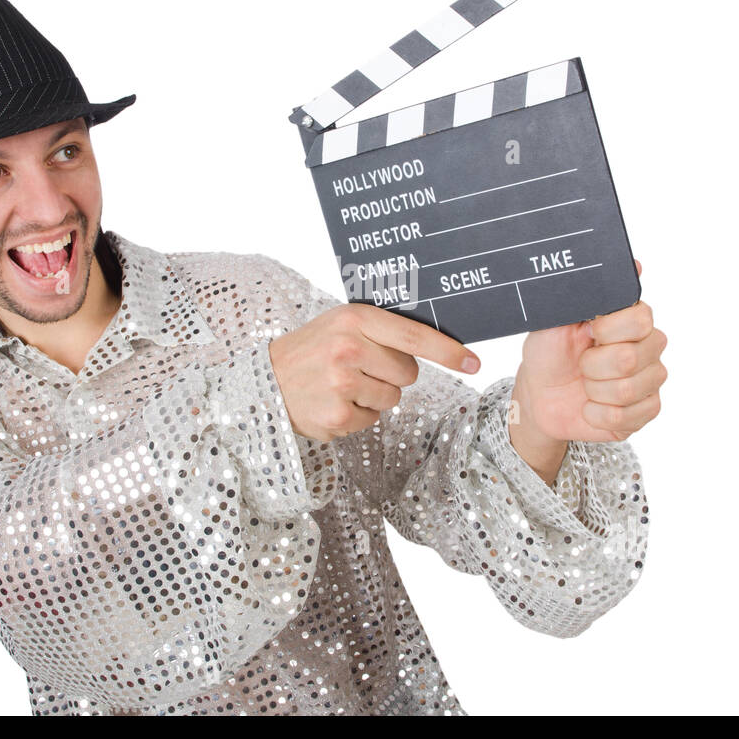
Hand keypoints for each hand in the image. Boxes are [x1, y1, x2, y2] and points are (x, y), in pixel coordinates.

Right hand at [268, 303, 479, 441]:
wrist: (265, 382)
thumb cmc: (311, 351)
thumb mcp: (341, 324)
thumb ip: (381, 328)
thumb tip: (433, 341)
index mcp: (355, 319)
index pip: (414, 336)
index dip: (448, 351)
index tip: (474, 361)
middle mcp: (349, 348)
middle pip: (409, 372)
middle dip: (392, 374)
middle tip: (359, 368)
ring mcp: (343, 383)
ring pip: (393, 398)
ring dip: (374, 396)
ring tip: (342, 386)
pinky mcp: (339, 415)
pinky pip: (373, 419)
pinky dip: (358, 415)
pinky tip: (333, 402)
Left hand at [509, 259, 666, 477]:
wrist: (539, 394)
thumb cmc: (550, 351)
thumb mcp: (557, 318)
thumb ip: (589, 291)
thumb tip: (634, 264)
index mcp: (632, 319)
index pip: (640, 320)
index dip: (607, 330)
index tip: (587, 331)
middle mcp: (649, 346)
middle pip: (631, 359)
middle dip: (592, 365)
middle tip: (581, 363)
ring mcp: (650, 380)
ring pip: (626, 390)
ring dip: (592, 390)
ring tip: (585, 383)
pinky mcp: (645, 411)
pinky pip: (624, 417)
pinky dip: (595, 414)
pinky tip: (590, 405)